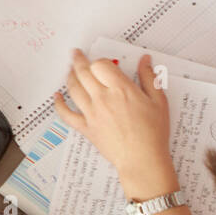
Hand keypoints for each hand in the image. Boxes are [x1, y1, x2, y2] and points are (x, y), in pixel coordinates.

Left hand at [53, 50, 177, 197]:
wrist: (142, 160)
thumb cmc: (153, 133)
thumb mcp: (158, 102)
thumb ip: (149, 78)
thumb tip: (145, 61)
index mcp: (121, 89)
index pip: (101, 65)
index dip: (100, 61)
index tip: (102, 62)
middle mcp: (103, 98)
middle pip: (84, 73)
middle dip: (78, 60)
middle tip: (76, 54)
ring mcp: (92, 113)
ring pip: (73, 88)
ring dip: (69, 76)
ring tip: (70, 70)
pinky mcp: (86, 128)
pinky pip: (66, 114)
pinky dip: (59, 104)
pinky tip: (56, 97)